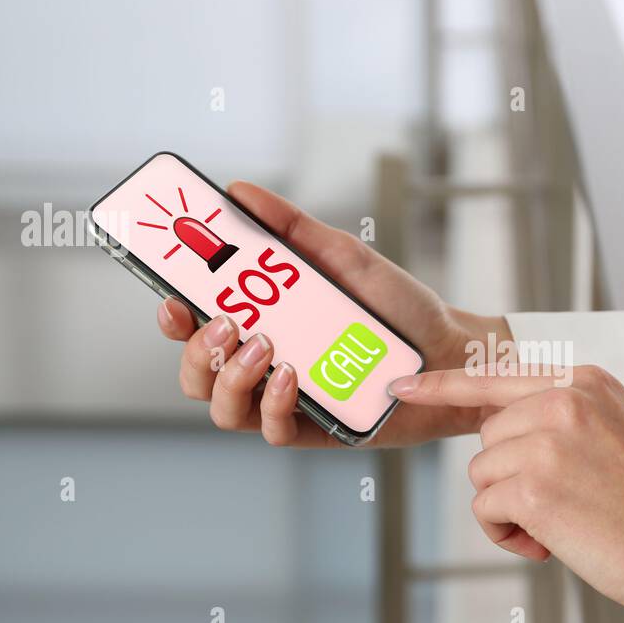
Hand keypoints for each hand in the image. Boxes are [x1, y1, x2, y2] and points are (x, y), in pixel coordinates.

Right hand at [156, 181, 508, 446]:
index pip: (196, 327)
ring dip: (230, 378)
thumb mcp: (344, 257)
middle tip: (224, 322)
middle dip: (195, 349)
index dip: (172, 318)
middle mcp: (267, 365)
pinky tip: (293, 376)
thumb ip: (291, 227)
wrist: (452, 349)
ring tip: (263, 346)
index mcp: (263, 324)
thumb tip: (239, 190)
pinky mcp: (315, 431)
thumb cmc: (398, 306)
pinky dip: (273, 404)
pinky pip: (271, 431)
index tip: (171, 296)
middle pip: (197, 372)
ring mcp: (287, 402)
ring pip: (222, 408)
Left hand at [391, 364, 623, 617]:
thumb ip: (566, 414)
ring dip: (510, 507)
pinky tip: (549, 542)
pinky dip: (507, 534)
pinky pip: (485, 509)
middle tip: (561, 503)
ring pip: (482, 473)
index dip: (445, 385)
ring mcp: (546, 441)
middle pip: (487, 435)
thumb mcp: (619, 430)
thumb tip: (501, 424)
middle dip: (509, 475)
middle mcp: (564, 401)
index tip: (405, 388)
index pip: (497, 376)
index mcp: (585, 381)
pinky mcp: (532, 487)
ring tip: (562, 523)